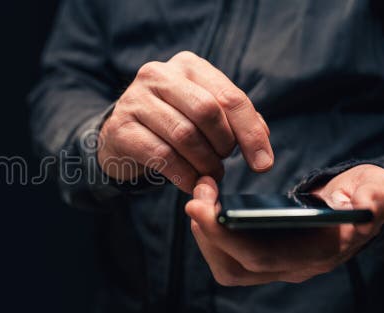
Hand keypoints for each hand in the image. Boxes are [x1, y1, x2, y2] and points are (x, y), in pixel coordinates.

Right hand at [97, 51, 272, 192]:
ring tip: (208, 175)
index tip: (263, 164)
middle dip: (223, 145)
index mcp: (188, 65)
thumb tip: (262, 138)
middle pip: (207, 111)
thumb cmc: (170, 124)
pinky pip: (162, 156)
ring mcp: (135, 99)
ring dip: (204, 163)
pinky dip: (184, 175)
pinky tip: (189, 182)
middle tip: (223, 163)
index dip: (251, 133)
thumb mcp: (203, 113)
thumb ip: (234, 120)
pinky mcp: (120, 128)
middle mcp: (159, 75)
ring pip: (184, 135)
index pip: (229, 96)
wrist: (120, 136)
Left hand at [185, 164, 383, 285]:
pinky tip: (208, 204)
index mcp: (319, 252)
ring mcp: (278, 264)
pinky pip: (228, 256)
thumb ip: (373, 196)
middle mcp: (294, 266)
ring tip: (201, 197)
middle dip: (207, 233)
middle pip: (236, 268)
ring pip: (227, 266)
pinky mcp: (265, 255)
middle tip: (196, 196)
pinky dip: (211, 233)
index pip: (263, 256)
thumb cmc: (366, 193)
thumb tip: (360, 206)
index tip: (203, 209)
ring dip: (205, 234)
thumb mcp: (378, 188)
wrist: (363, 203)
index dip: (228, 236)